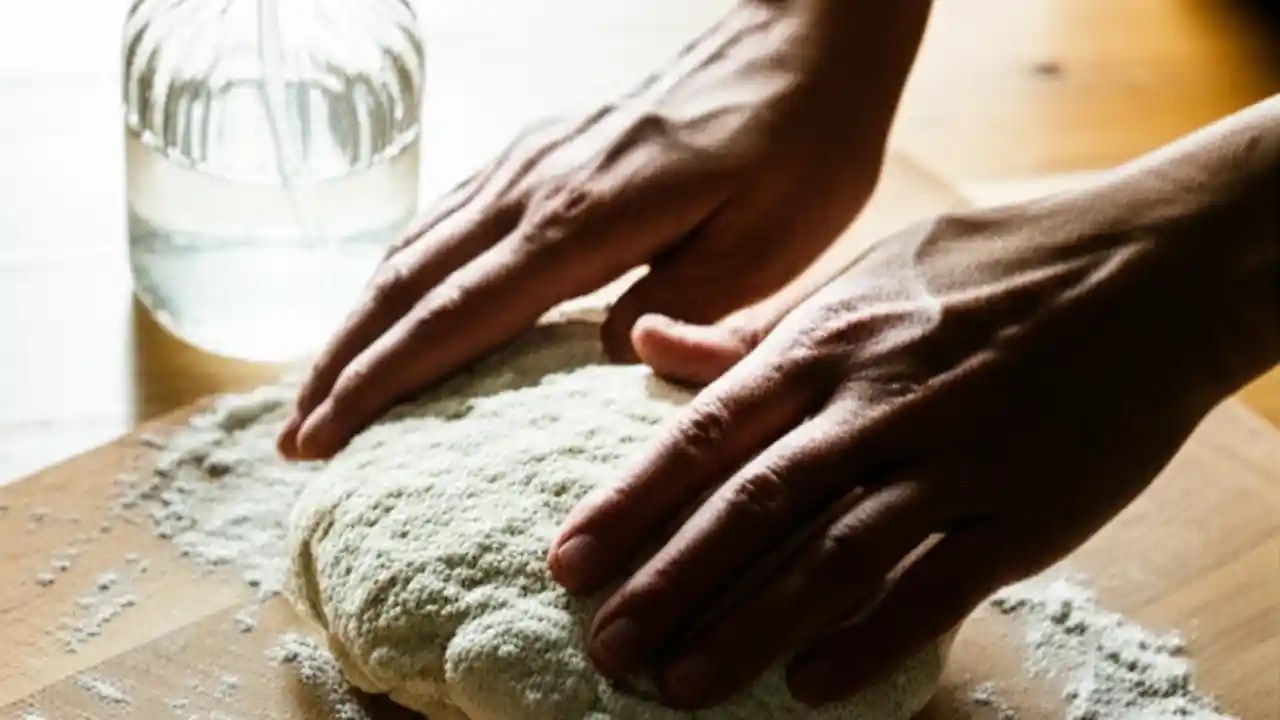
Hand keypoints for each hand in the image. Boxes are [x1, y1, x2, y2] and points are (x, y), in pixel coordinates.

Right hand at [278, 0, 927, 458]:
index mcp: (584, 222)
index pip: (453, 317)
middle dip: (341, 365)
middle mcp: (533, 186)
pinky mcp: (540, 148)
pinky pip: (445, 215)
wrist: (802, 41)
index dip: (379, 384)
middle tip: (292, 437)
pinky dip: (400, 270)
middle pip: (405, 285)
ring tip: (318, 385)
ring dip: (356, 321)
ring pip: (412, 247)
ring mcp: (529, 160)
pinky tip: (387, 301)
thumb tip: (602, 359)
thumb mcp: (771, 245)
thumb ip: (685, 310)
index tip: (322, 439)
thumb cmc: (799, 145)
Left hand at [547, 191, 1262, 707]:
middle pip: (753, 504)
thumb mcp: (862, 277)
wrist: (1148, 267)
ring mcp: (954, 457)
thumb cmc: (988, 269)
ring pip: (833, 554)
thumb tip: (643, 340)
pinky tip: (810, 685)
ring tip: (679, 683)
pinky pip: (938, 584)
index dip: (632, 502)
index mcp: (829, 342)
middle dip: (670, 580)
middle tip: (604, 645)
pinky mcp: (1026, 510)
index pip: (707, 432)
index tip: (568, 561)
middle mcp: (879, 402)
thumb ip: (753, 331)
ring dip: (750, 625)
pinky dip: (872, 638)